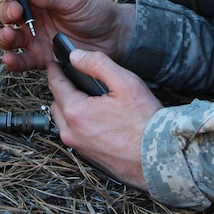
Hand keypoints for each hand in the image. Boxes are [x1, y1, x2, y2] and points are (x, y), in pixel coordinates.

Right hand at [0, 0, 134, 71]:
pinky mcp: (42, 58)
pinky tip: (10, 59)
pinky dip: (12, 61)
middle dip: (6, 12)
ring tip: (10, 35)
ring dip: (4, 36)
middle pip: (8, 12)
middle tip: (17, 13)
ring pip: (10, 37)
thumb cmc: (97, 11)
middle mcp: (35, 15)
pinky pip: (22, 61)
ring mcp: (37, 37)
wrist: (115, 37)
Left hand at [47, 50, 161, 188]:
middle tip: (73, 79)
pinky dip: (79, 124)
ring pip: (64, 122)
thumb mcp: (124, 82)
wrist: (158, 155)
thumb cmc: (144, 121)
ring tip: (87, 99)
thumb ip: (97, 64)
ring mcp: (79, 147)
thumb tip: (75, 56)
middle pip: (56, 104)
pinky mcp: (89, 157)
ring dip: (69, 108)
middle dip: (61, 90)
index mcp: (76, 112)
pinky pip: (75, 135)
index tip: (54, 63)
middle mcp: (72, 133)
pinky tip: (97, 118)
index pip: (56, 85)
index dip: (54, 70)